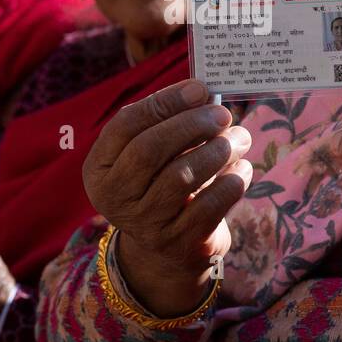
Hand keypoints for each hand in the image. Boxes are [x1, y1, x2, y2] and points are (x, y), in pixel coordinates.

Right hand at [83, 79, 252, 317]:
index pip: (125, 125)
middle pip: (150, 149)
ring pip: (182, 176)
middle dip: (192, 125)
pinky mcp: (179, 243)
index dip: (165, 102)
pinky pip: (210, 205)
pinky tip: (242, 168)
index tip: (200, 89)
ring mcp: (145, 224)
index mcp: (100, 169)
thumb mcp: (149, 157)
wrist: (166, 252)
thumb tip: (203, 92)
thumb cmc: (161, 185)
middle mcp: (115, 198)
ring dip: (217, 150)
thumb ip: (166, 123)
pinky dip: (231, 181)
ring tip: (239, 138)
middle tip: (223, 114)